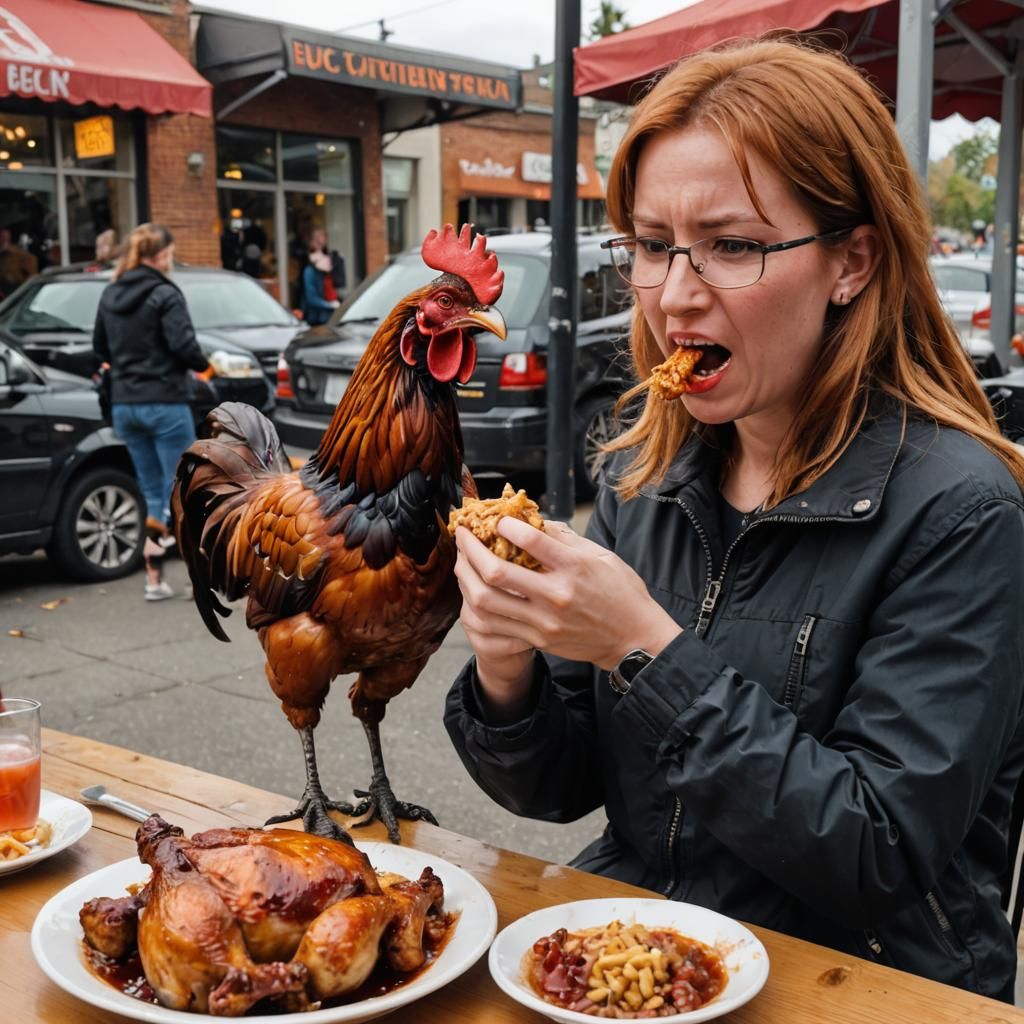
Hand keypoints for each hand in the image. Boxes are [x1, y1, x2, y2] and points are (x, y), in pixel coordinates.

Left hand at [453, 517, 680, 671]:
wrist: (633, 639)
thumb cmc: (621, 593)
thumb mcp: (601, 555)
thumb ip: (565, 539)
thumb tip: (532, 520)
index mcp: (575, 568)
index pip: (530, 540)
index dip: (505, 526)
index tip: (496, 519)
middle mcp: (556, 595)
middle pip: (496, 572)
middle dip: (470, 549)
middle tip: (462, 535)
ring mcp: (544, 621)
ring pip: (486, 601)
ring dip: (466, 578)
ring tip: (462, 561)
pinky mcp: (538, 639)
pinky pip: (494, 625)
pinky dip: (476, 606)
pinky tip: (472, 591)